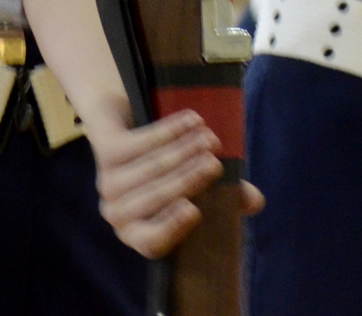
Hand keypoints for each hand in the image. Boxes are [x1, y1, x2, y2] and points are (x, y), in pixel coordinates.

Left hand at [86, 109, 263, 258]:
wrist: (122, 123)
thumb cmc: (164, 168)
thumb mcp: (193, 185)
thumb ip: (223, 196)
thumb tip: (255, 201)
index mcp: (138, 233)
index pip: (151, 242)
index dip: (170, 228)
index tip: (194, 210)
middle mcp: (118, 214)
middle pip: (157, 195)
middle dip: (190, 177)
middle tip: (217, 162)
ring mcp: (108, 183)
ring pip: (152, 166)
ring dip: (184, 149)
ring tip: (211, 138)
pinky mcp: (105, 150)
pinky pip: (142, 141)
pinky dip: (170, 129)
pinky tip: (192, 119)